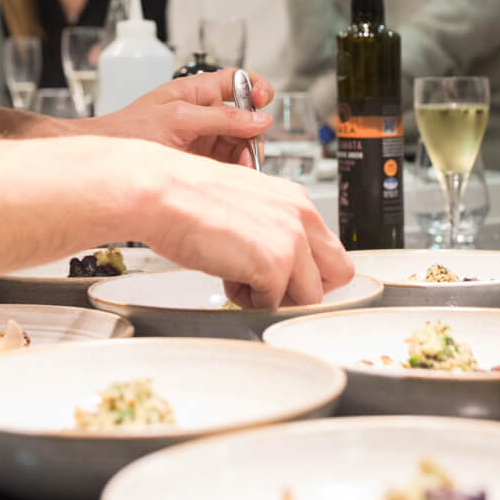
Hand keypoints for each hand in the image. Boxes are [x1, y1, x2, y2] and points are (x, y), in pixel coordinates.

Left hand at [87, 67, 272, 165]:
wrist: (102, 166)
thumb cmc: (128, 134)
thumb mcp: (178, 120)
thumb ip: (221, 119)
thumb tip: (259, 118)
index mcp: (193, 92)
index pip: (234, 81)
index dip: (254, 87)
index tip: (266, 100)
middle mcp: (199, 112)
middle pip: (241, 117)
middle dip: (251, 133)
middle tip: (251, 154)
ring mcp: (199, 137)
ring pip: (236, 143)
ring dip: (245, 156)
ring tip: (241, 170)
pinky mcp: (196, 161)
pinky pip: (225, 162)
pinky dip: (234, 170)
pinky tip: (233, 178)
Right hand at [132, 144, 354, 308]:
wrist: (161, 193)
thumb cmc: (187, 196)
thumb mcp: (244, 204)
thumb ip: (270, 228)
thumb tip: (275, 260)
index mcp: (295, 201)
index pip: (328, 249)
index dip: (306, 269)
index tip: (281, 274)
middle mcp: (300, 217)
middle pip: (337, 274)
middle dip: (305, 289)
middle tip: (270, 286)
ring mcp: (291, 242)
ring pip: (310, 296)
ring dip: (275, 298)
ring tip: (239, 277)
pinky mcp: (274, 266)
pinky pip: (275, 306)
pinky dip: (249, 301)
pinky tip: (226, 276)